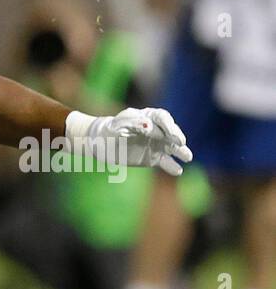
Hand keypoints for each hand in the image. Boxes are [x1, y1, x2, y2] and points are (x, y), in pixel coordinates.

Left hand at [66, 108, 191, 175]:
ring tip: (187, 157)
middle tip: (180, 142)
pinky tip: (178, 171)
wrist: (102, 143)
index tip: (171, 133)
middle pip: (171, 133)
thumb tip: (149, 126)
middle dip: (176, 137)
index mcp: (149, 117)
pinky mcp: (153, 158)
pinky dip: (171, 166)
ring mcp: (157, 144)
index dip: (168, 125)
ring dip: (181, 152)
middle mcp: (158, 130)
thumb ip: (133, 123)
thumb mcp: (118, 124)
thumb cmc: (110, 129)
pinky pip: (165, 162)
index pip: (163, 118)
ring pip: (172, 148)